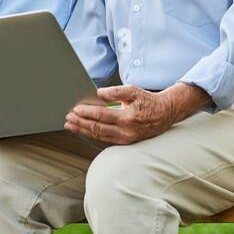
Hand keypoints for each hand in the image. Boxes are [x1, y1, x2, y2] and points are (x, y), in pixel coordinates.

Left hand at [64, 83, 208, 144]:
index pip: (101, 116)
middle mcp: (126, 131)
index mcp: (127, 117)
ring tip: (72, 126)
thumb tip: (99, 93)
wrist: (165, 114)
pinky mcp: (126, 142)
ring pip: (99, 136)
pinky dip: (93, 135)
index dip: (86, 113)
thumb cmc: (149, 101)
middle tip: (68, 119)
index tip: (75, 110)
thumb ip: (116, 92)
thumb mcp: (134, 91)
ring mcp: (126, 138)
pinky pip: (105, 140)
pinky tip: (85, 131)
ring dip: (83, 131)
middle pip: (97, 128)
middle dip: (80, 123)